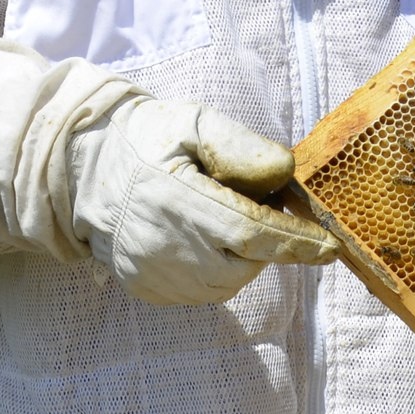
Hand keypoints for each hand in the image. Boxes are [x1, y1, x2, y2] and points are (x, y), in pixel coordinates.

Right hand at [74, 95, 338, 305]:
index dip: (295, 242)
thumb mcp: (193, 123)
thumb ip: (241, 145)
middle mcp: (163, 246)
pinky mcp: (147, 290)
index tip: (331, 246)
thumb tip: (286, 171)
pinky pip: (203, 290)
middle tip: (252, 205)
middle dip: (266, 240)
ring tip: (220, 218)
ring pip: (228, 282)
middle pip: (245, 261)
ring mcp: (153, 274)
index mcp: (175, 200)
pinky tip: (200, 239)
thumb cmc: (147, 141)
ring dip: (242, 255)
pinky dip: (216, 269)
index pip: (250, 232)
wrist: (84, 172)